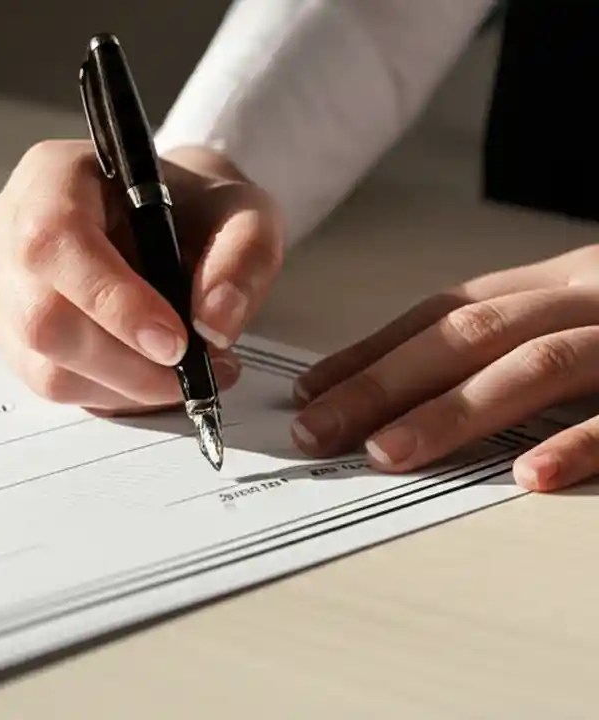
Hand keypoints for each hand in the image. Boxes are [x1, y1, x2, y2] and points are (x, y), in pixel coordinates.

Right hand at [0, 140, 283, 412]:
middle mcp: (7, 230)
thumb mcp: (241, 211)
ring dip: (120, 386)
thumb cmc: (192, 210)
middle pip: (41, 317)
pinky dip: (106, 392)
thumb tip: (215, 324)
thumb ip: (242, 257)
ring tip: (179, 377)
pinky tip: (145, 377)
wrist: (164, 220)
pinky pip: (46, 382)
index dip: (111, 300)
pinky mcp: (8, 332)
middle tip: (191, 372)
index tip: (175, 342)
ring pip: (42, 362)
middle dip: (125, 362)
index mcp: (51, 175)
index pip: (55, 240)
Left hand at [292, 244, 598, 491]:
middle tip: (317, 431)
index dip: (373, 353)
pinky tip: (527, 475)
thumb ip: (509, 344)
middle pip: (474, 333)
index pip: (447, 314)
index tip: (307, 395)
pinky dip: (576, 443)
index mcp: (557, 284)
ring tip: (386, 454)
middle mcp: (588, 300)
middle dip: (384, 383)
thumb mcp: (582, 314)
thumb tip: (397, 397)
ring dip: (453, 412)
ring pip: (538, 365)